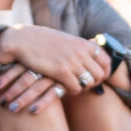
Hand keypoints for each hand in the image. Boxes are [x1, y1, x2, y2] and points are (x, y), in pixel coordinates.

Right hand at [0, 25, 114, 113]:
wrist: (24, 40)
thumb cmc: (44, 41)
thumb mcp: (67, 41)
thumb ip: (80, 48)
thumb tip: (93, 54)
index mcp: (84, 43)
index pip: (106, 61)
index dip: (105, 72)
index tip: (98, 78)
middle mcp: (81, 52)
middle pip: (99, 74)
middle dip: (94, 82)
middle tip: (84, 84)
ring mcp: (72, 62)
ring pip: (88, 82)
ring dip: (82, 87)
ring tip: (74, 86)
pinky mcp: (61, 71)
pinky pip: (76, 88)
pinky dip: (73, 91)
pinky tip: (65, 88)